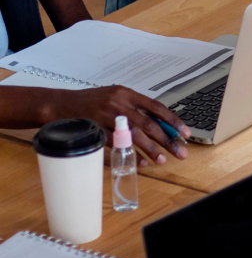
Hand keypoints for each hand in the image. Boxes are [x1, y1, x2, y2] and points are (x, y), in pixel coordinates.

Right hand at [52, 86, 187, 164]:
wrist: (59, 104)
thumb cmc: (90, 102)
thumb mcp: (115, 96)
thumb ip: (135, 107)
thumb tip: (160, 123)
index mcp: (127, 94)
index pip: (156, 107)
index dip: (172, 121)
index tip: (185, 133)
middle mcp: (118, 104)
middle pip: (148, 124)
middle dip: (167, 139)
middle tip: (180, 152)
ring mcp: (105, 118)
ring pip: (133, 136)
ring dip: (149, 150)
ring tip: (162, 160)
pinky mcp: (93, 131)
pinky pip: (114, 147)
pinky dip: (128, 155)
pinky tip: (138, 163)